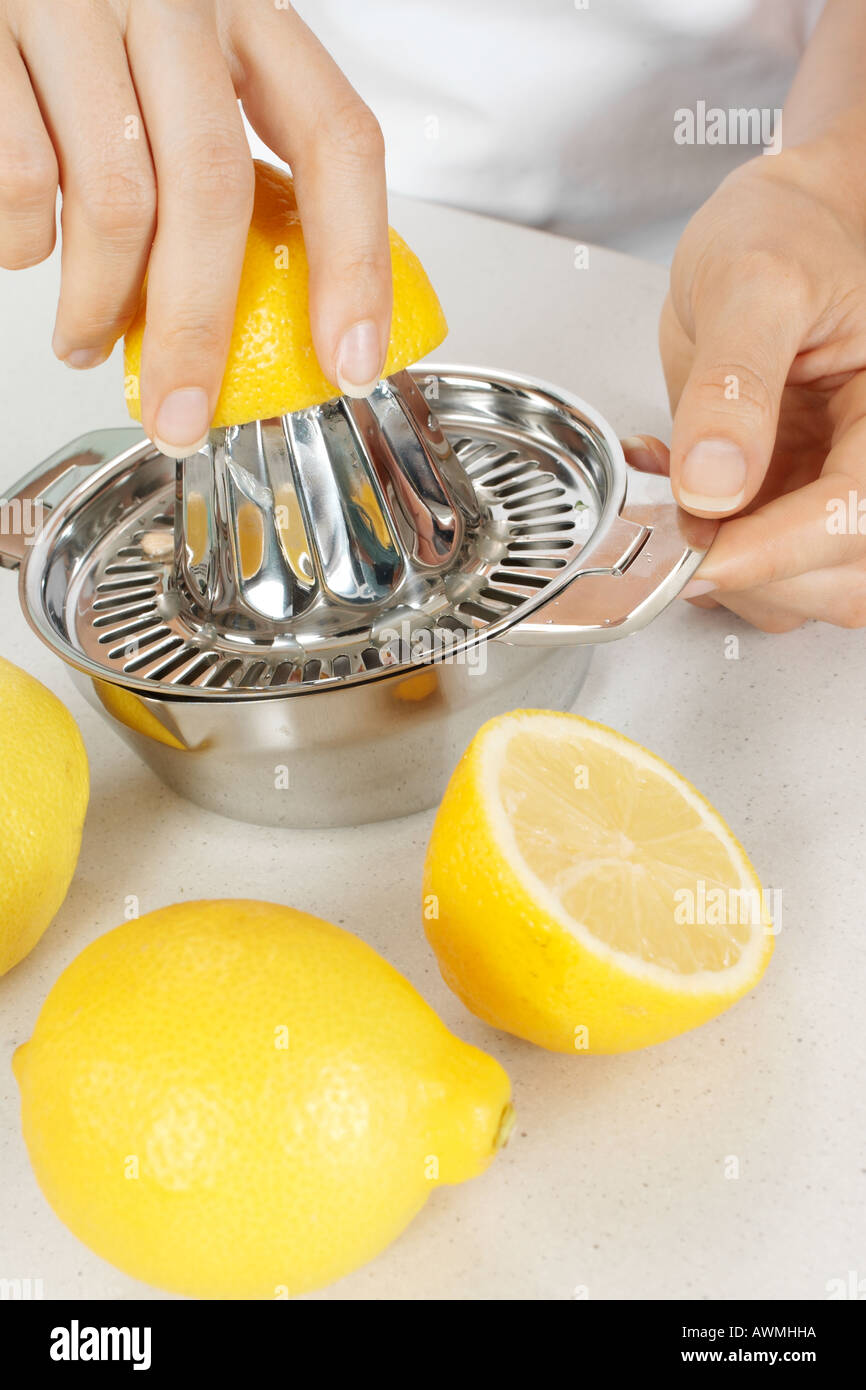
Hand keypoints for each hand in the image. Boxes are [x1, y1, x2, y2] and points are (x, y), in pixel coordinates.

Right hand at [0, 0, 389, 455]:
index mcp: (248, 11)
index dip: (355, 268)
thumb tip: (258, 313)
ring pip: (116, 197)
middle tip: (182, 414)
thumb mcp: (190, 70)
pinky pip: (21, 175)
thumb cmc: (98, 25)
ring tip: (88, 342)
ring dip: (102, 304)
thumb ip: (226, 160)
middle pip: (213, 188)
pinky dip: (25, 243)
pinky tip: (32, 254)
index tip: (350, 362)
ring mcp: (77, 7)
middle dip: (199, 331)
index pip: (336, 141)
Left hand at [624, 141, 865, 630]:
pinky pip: (754, 572)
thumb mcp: (756, 279)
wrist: (769, 231)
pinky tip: (669, 490)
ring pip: (801, 594)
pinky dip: (701, 556)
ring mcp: (829, 492)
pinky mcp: (786, 507)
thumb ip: (734, 383)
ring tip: (669, 492)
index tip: (707, 552)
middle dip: (752, 570)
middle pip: (841, 576)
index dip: (783, 549)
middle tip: (676, 516)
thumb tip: (714, 483)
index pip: (857, 512)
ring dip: (724, 574)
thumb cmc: (785, 233)